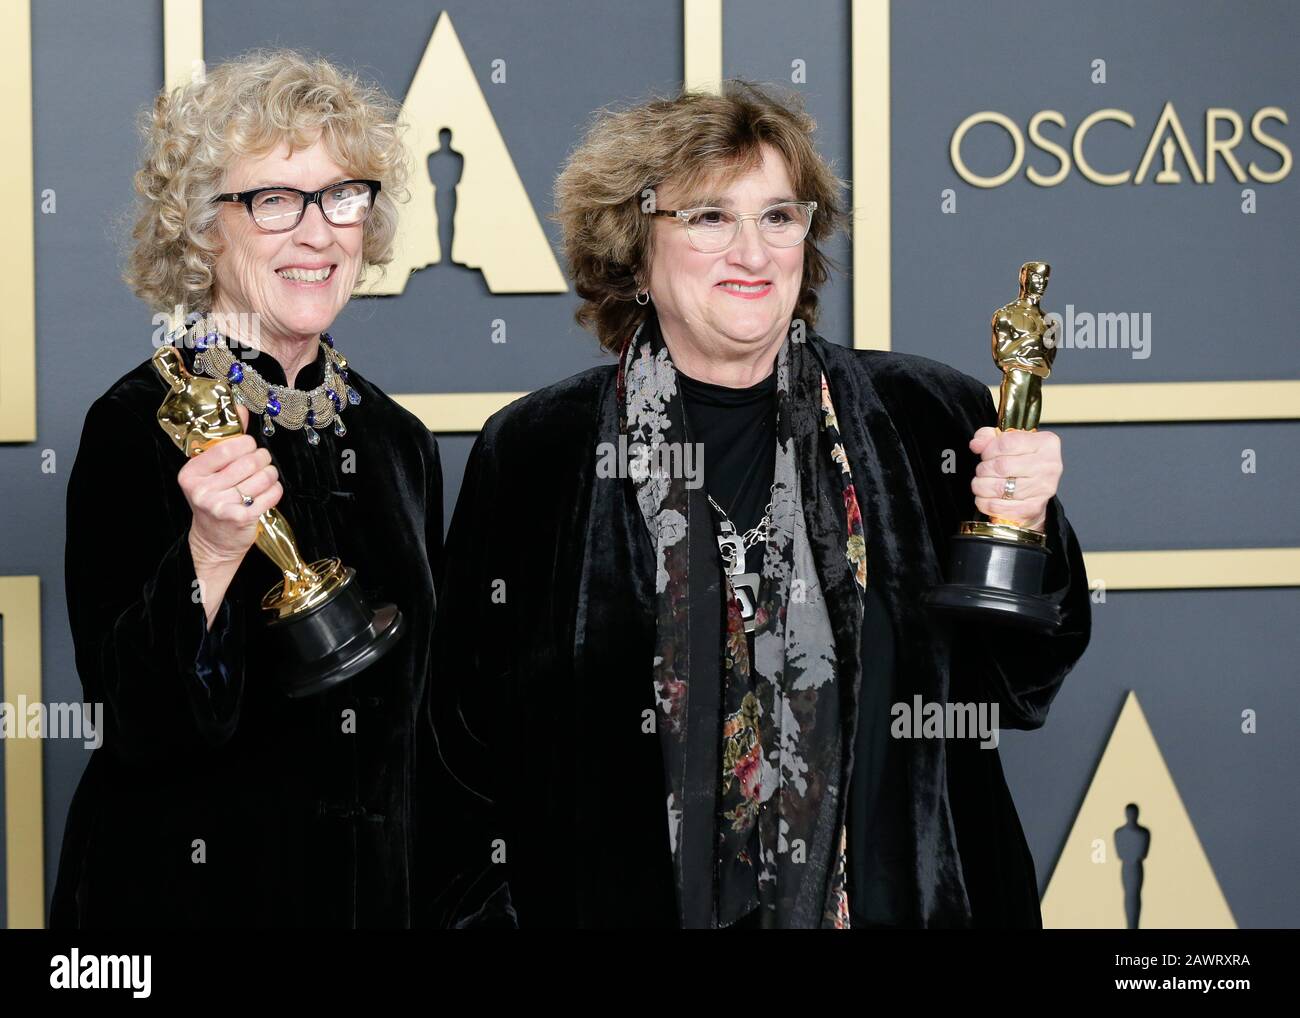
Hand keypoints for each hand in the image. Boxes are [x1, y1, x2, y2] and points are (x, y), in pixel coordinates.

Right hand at [178, 403, 281, 567]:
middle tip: (260, 463)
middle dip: (261, 459)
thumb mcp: (211, 472)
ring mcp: (220, 505)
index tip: (248, 447)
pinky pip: (271, 493)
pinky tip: (267, 493)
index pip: (226, 448)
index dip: (245, 444)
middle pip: (249, 461)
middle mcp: (202, 490)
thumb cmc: (215, 499)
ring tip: (263, 479)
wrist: (214, 540)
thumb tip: (239, 408)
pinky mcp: (240, 518)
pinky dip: (275, 490)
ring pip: (263, 476)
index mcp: (191, 473)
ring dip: (270, 475)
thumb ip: (225, 440)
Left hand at [968, 426, 1061, 532]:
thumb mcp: (1008, 442)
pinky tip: (986, 497)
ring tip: (982, 483)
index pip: (1007, 443)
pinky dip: (984, 502)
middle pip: (1001, 466)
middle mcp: (1048, 465)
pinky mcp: (1033, 508)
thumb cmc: (1021, 464)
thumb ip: (989, 437)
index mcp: (1045, 443)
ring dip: (981, 486)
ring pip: (997, 487)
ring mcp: (1042, 488)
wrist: (1036, 492)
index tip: (986, 454)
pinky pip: (997, 506)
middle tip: (983, 471)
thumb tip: (977, 444)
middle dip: (983, 469)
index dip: (988, 449)